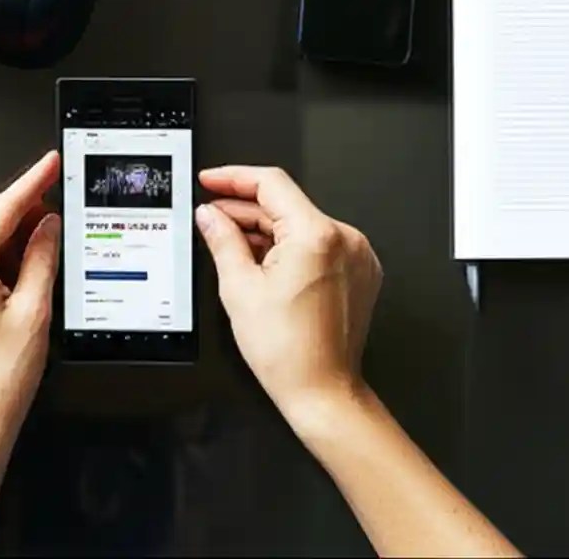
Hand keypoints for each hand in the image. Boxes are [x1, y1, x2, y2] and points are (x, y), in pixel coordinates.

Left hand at [0, 151, 61, 455]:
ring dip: (9, 236)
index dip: (32, 182)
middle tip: (58, 214)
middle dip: (22, 212)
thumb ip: (43, 257)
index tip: (50, 163)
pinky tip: (19, 269)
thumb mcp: (35, 309)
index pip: (1, 209)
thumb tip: (49, 224)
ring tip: (42, 252)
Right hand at [195, 166, 382, 426]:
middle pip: (286, 205)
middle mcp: (344, 239)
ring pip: (301, 225)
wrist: (322, 390)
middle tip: (212, 219)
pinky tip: (262, 262)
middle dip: (245, 210)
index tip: (212, 181)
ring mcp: (356, 255)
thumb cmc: (288, 352)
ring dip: (265, 230)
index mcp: (316, 236)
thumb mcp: (239, 288)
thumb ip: (222, 240)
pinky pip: (318, 244)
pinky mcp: (358, 271)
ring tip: (232, 247)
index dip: (233, 178)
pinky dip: (289, 247)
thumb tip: (210, 216)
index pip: (271, 183)